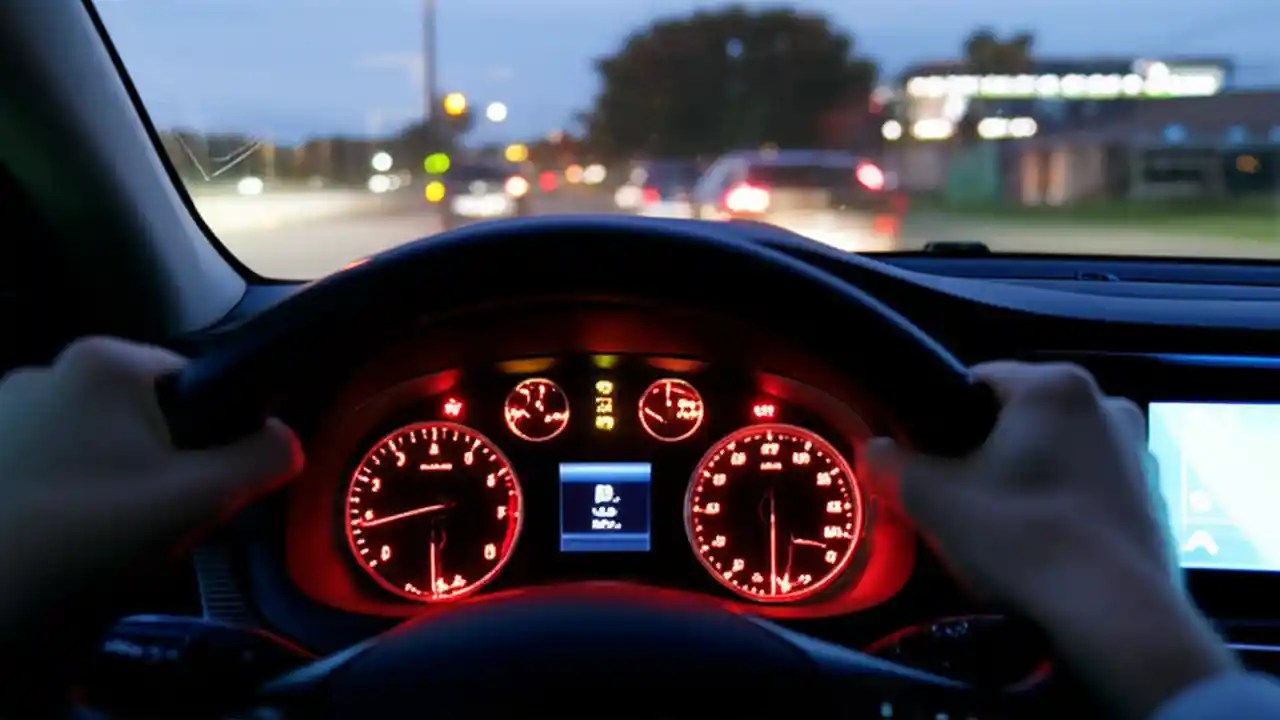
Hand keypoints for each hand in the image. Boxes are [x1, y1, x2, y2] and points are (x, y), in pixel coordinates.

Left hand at [0, 338, 300, 665]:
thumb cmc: (87, 531)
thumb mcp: (197, 499)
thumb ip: (259, 461)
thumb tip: (288, 441)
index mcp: (105, 361)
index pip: (192, 379)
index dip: (213, 432)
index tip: (202, 483)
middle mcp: (47, 367)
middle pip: (140, 412)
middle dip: (157, 460)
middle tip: (158, 517)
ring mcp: (3, 409)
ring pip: (92, 440)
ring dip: (110, 478)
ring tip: (106, 534)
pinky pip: (49, 461)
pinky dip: (65, 491)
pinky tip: (64, 534)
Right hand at [861, 361, 1233, 718]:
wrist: (1117, 617)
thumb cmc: (1024, 539)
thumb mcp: (936, 502)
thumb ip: (892, 466)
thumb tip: (873, 451)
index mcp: (1054, 384)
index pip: (975, 381)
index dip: (941, 421)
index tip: (930, 464)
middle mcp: (1105, 402)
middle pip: (1018, 419)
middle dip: (988, 453)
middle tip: (962, 501)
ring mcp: (1138, 450)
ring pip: (1056, 454)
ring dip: (1029, 479)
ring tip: (1006, 531)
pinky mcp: (1155, 497)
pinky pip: (1089, 488)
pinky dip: (1065, 506)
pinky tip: (1049, 547)